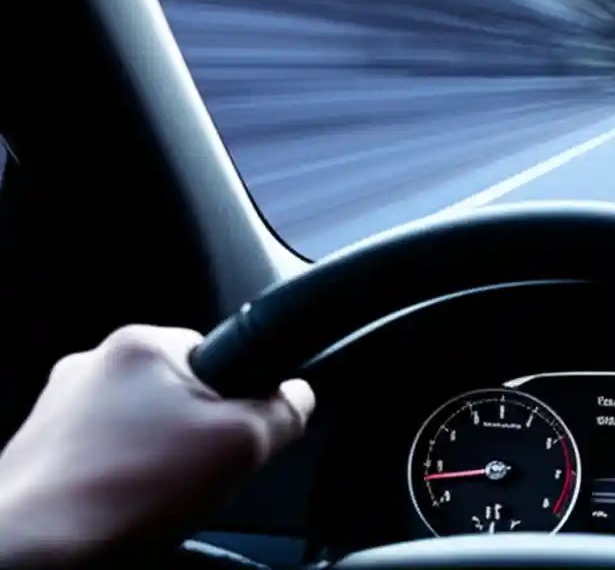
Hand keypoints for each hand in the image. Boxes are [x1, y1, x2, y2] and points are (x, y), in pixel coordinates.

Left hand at [0, 325, 313, 566]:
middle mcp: (92, 366)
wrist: (37, 551)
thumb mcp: (242, 445)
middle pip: (182, 395)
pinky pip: (109, 460)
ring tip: (158, 498)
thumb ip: (284, 411)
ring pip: (144, 431)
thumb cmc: (124, 495)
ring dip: (160, 462)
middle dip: (198, 436)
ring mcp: (60, 410)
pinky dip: (125, 483)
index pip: (221, 354)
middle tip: (200, 475)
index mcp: (141, 345)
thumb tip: (298, 398)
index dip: (241, 400)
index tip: (236, 436)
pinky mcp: (43, 453)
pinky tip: (129, 509)